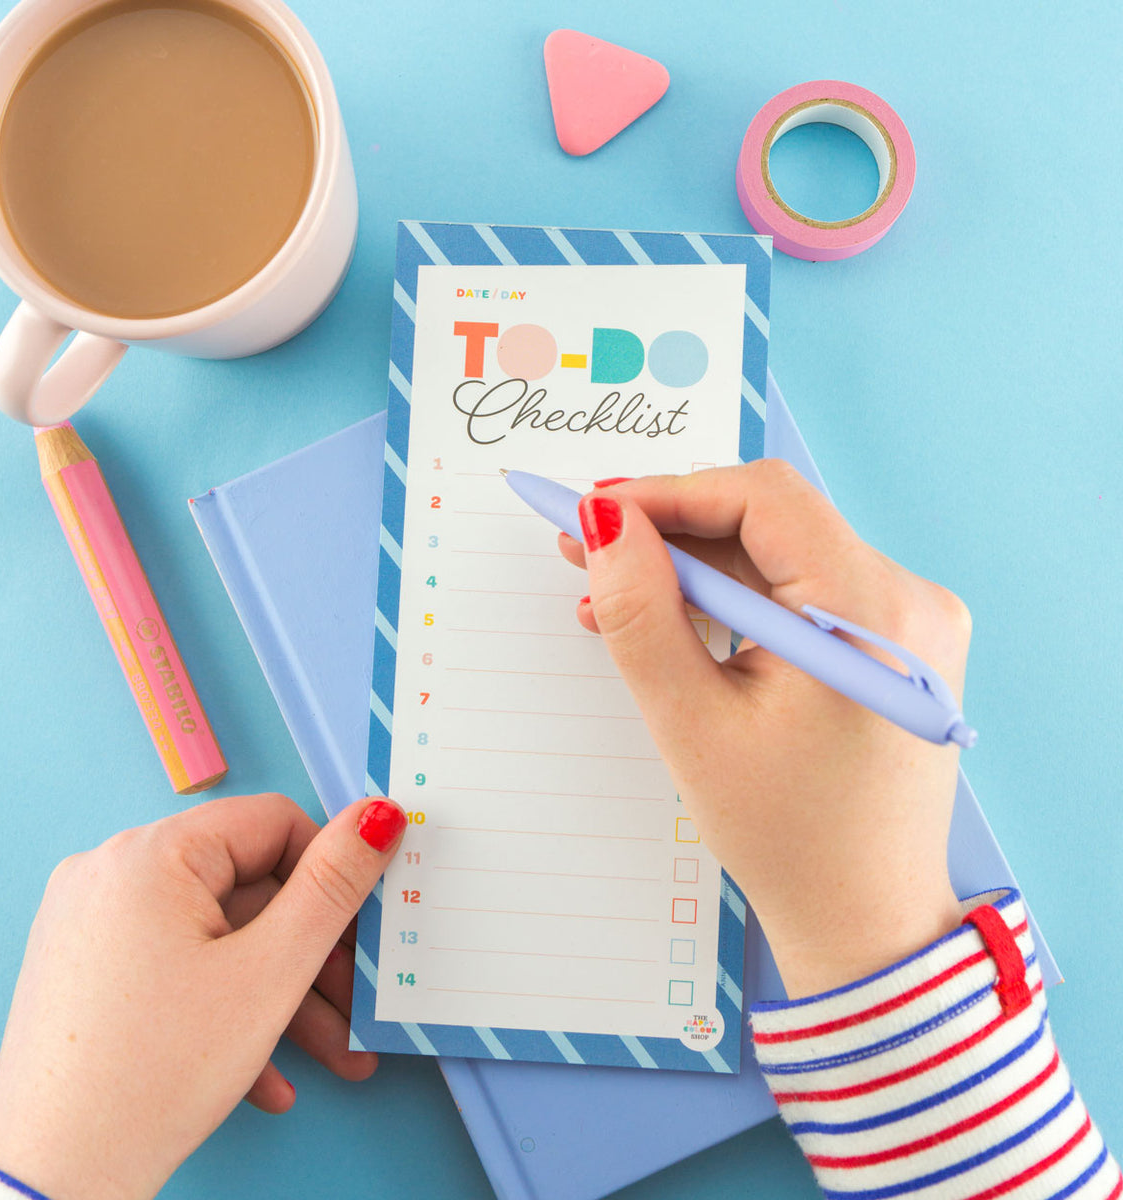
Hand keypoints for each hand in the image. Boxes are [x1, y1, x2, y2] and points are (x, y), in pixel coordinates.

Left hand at [0, 792, 405, 1199]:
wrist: (52, 1183)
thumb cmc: (159, 1073)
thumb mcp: (271, 972)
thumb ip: (334, 884)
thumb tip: (377, 814)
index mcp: (151, 853)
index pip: (272, 824)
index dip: (330, 873)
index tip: (362, 929)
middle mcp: (111, 872)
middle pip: (247, 890)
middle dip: (311, 954)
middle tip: (357, 1005)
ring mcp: (91, 923)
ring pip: (216, 937)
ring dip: (280, 994)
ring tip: (333, 1057)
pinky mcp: (85, 970)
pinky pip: (175, 968)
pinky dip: (225, 1009)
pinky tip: (266, 1076)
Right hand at [563, 462, 969, 997]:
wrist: (865, 919)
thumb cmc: (788, 840)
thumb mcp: (692, 723)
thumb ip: (641, 613)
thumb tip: (604, 525)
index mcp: (873, 613)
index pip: (762, 501)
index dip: (666, 494)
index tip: (592, 512)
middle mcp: (908, 601)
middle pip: (770, 523)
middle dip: (669, 531)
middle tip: (584, 545)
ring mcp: (906, 621)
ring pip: (778, 556)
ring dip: (692, 569)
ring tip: (609, 593)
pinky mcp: (889, 642)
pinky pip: (799, 592)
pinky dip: (731, 600)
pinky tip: (669, 621)